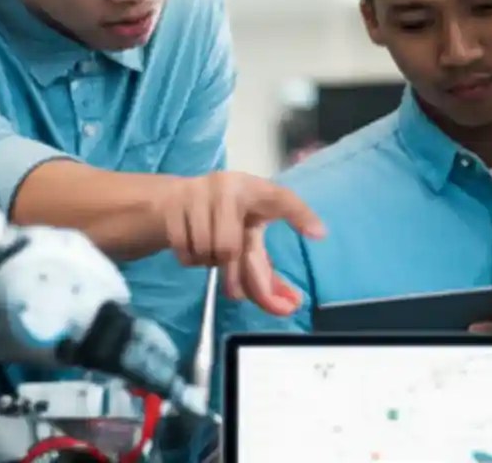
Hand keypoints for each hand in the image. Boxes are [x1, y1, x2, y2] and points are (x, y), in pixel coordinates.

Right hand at [157, 172, 325, 316]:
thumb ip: (268, 272)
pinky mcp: (173, 206)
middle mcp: (228, 187)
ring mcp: (197, 194)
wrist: (180, 198)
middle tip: (242, 290)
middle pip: (231, 247)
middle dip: (234, 272)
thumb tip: (290, 305)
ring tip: (216, 255)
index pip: (282, 200)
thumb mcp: (251, 236)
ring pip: (207, 251)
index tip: (318, 235)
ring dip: (212, 265)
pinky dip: (192, 261)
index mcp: (256, 191)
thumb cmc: (228, 219)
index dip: (299, 216)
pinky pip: (185, 253)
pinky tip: (197, 250)